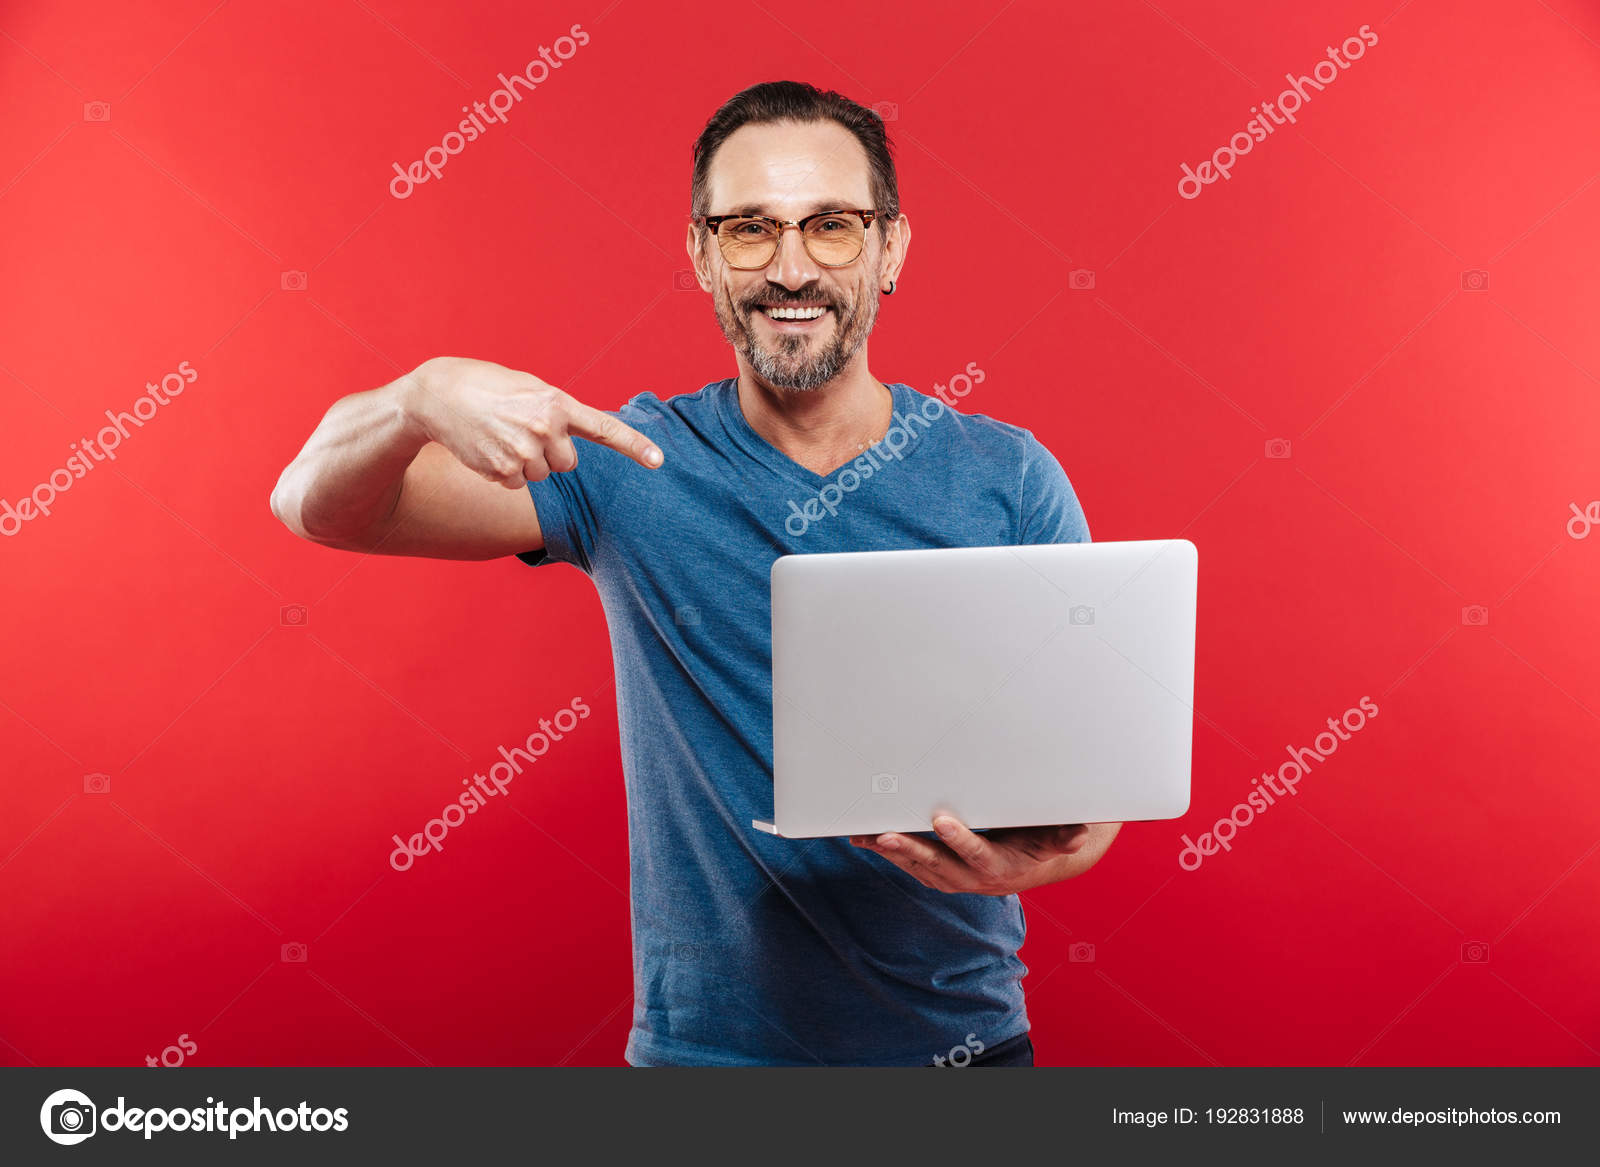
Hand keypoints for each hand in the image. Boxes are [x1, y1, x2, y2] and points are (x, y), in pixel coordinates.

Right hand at [403, 356, 662, 487]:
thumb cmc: (486, 387)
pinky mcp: (503, 472)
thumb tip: (575, 437)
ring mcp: (524, 453)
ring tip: (501, 436)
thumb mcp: (529, 388)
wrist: (436, 396)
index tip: (658, 461)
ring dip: (527, 462)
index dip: (633, 445)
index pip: (604, 428)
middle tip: (522, 430)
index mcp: (556, 403)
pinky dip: (506, 472)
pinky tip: (488, 448)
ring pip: (544, 475)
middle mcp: (544, 429)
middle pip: (568, 462)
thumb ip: (557, 411)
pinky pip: (520, 483)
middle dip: (551, 452)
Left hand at [850, 816, 1092, 894]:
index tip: (942, 821)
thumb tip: (1079, 834)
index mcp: (998, 867)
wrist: (1028, 866)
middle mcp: (970, 878)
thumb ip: (1063, 837)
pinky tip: (864, 839)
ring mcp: (950, 878)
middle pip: (937, 864)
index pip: (976, 854)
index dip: (959, 840)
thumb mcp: (1053, 839)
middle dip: (910, 849)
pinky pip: (909, 864)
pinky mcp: (936, 873)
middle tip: (885, 834)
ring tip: (865, 836)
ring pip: (917, 866)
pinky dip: (887, 852)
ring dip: (891, 852)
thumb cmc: (1038, 844)